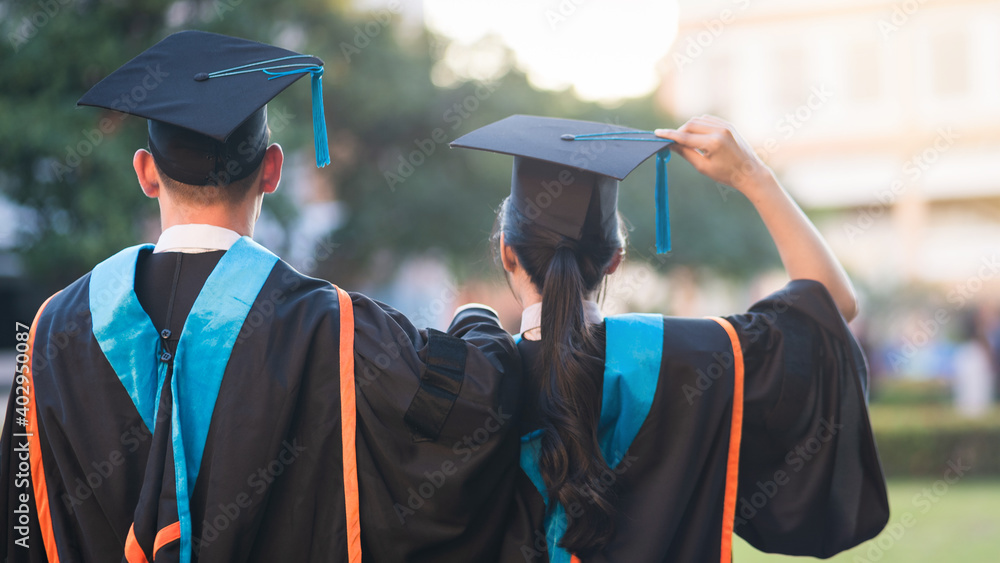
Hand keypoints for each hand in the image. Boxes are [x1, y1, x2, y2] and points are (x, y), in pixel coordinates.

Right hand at [655, 115, 773, 196]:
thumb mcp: (703, 167)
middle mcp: (719, 130)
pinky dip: (700, 125)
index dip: (669, 135)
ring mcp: (725, 125)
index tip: (657, 133)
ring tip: (687, 141)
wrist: (750, 172)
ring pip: (698, 120)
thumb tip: (670, 144)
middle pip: (690, 124)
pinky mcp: (728, 124)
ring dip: (689, 128)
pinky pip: (708, 119)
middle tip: (673, 142)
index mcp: (712, 143)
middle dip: (679, 132)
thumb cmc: (726, 174)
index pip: (684, 136)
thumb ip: (685, 153)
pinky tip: (698, 136)